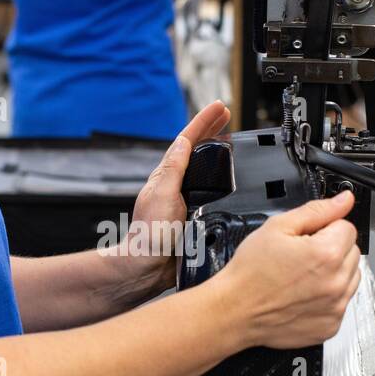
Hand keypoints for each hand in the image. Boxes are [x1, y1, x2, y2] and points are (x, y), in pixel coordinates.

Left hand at [127, 100, 230, 294]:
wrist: (148, 267)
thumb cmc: (150, 235)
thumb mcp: (163, 195)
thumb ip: (174, 169)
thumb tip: (182, 142)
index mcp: (166, 176)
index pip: (187, 141)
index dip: (204, 122)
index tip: (220, 107)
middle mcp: (174, 185)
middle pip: (196, 150)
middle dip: (211, 130)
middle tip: (226, 114)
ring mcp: (183, 199)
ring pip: (202, 168)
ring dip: (214, 150)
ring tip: (226, 136)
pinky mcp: (192, 215)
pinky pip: (208, 189)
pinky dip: (218, 176)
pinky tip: (226, 177)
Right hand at [211, 191, 360, 350]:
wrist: (235, 310)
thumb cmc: (251, 272)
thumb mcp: (278, 227)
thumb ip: (317, 211)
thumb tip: (344, 199)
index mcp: (327, 254)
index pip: (347, 228)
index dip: (325, 228)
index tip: (307, 238)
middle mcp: (336, 283)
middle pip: (352, 252)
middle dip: (332, 249)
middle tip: (302, 257)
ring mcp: (336, 307)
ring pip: (351, 277)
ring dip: (334, 273)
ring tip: (303, 276)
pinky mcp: (331, 326)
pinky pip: (341, 303)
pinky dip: (328, 298)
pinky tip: (305, 295)